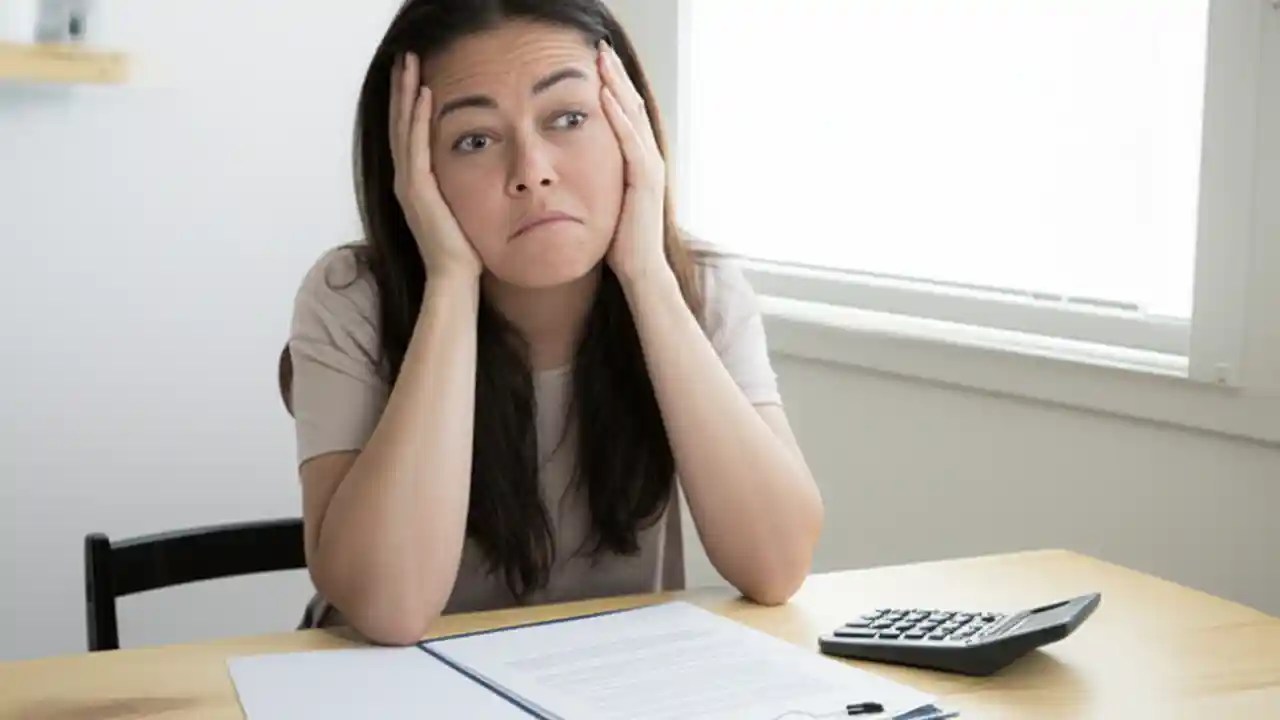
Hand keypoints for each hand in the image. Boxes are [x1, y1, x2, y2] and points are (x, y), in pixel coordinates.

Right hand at [390, 52, 483, 279]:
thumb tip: (477, 168)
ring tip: (409, 63)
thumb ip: (456, 186)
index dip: (407, 102)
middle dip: (401, 88)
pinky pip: (415, 146)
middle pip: (398, 123)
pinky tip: (424, 94)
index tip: (413, 74)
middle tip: (404, 56)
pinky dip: (417, 119)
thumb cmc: (462, 249)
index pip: (407, 133)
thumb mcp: (459, 207)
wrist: (454, 277)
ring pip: (403, 127)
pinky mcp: (417, 190)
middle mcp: (404, 180)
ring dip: (406, 93)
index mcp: (413, 183)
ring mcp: (408, 184)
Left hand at [597, 41, 669, 285]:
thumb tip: (571, 164)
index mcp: (639, 160)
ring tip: (603, 62)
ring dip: (618, 87)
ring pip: (635, 117)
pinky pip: (632, 143)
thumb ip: (597, 176)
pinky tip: (608, 99)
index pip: (627, 114)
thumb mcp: (604, 198)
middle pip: (633, 106)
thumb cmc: (620, 240)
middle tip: (600, 49)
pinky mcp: (646, 181)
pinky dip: (620, 119)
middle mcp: (649, 158)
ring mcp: (651, 168)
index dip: (612, 86)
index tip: (595, 62)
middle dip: (615, 76)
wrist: (640, 270)